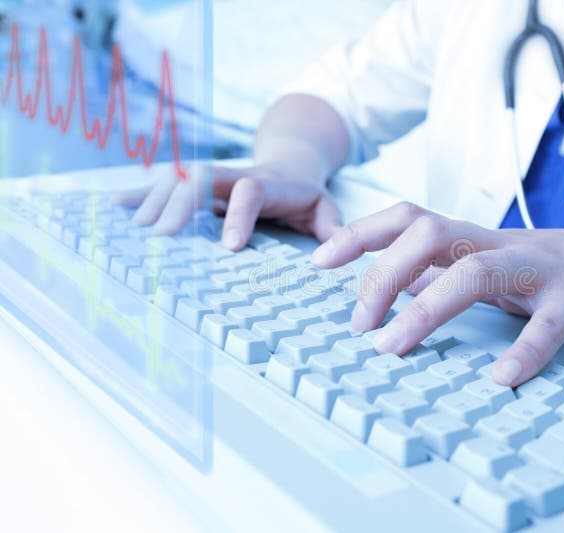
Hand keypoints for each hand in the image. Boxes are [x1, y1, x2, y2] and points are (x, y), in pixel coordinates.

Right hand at [114, 164, 341, 248]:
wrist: (290, 162)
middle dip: (180, 202)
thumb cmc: (306, 193)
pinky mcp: (198, 181)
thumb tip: (331, 251)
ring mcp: (214, 175)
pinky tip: (116, 204)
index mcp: (268, 184)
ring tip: (135, 227)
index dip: (239, 216)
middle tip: (160, 236)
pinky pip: (167, 182)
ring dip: (155, 198)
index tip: (229, 247)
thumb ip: (331, 227)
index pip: (250, 192)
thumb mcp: (325, 209)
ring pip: (179, 177)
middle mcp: (236, 174)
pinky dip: (141, 192)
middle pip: (202, 177)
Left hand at [312, 202, 563, 386]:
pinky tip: (500, 379)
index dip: (361, 232)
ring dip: (427, 310)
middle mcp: (501, 244)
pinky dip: (523, 352)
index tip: (320, 260)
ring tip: (393, 348)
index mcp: (477, 239)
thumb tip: (397, 284)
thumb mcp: (493, 266)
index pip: (409, 217)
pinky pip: (548, 323)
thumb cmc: (556, 269)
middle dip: (383, 274)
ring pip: (477, 271)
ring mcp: (540, 268)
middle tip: (359, 325)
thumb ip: (446, 271)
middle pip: (430, 232)